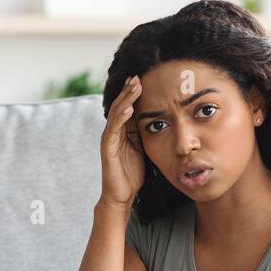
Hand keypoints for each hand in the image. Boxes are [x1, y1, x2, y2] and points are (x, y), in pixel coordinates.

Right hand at [99, 75, 145, 207]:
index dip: (133, 93)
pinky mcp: (107, 149)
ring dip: (125, 98)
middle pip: (120, 105)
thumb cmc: (133, 174)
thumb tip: (162, 122)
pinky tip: (128, 108)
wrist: (122, 195)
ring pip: (117, 114)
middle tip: (137, 76)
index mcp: (123, 131)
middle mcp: (114, 132)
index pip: (128, 106)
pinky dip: (120, 117)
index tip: (143, 78)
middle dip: (129, 90)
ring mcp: (109, 140)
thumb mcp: (144, 149)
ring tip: (134, 86)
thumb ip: (146, 135)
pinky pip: (113, 130)